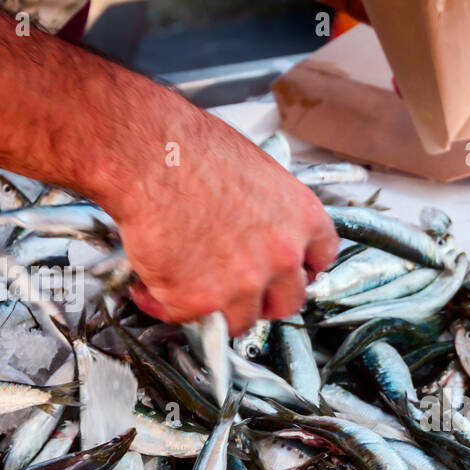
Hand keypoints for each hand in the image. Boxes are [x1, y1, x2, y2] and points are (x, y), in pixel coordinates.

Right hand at [111, 108, 337, 334]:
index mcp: (302, 218)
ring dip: (219, 308)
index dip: (301, 268)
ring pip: (243, 320)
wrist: (148, 155)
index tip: (287, 271)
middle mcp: (283, 256)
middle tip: (237, 286)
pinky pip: (189, 319)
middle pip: (289, 301)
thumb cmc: (191, 149)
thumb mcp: (255, 171)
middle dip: (265, 298)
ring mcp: (244, 284)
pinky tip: (150, 283)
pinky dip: (166, 304)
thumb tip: (256, 230)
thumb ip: (268, 212)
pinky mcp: (201, 301)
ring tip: (189, 284)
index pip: (321, 258)